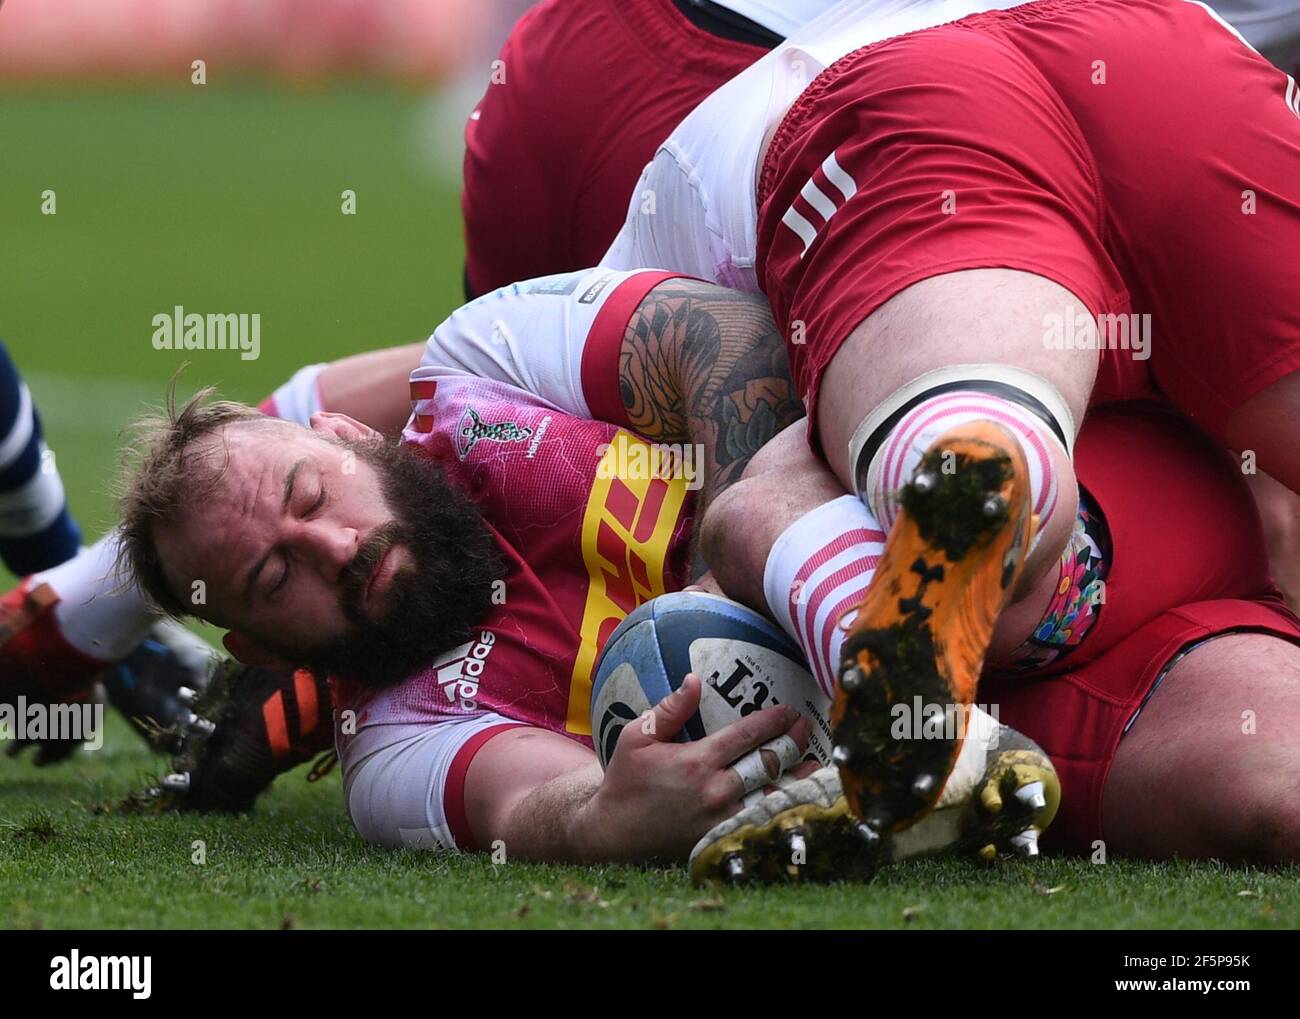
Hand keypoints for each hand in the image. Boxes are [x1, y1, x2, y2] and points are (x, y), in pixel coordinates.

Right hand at [577, 673, 811, 860]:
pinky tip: (795, 800)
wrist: (613, 832)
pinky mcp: (721, 838)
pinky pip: (759, 820)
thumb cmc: (626, 780)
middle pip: (767, 764)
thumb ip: (670, 709)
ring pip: (772, 797)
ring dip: (796, 780)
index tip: (789, 711)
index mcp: (697, 761)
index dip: (772, 720)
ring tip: (814, 765)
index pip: (747, 735)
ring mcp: (721, 819)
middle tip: (805, 729)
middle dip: (791, 744)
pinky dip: (780, 808)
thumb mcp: (637, 736)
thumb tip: (695, 680)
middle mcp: (715, 790)